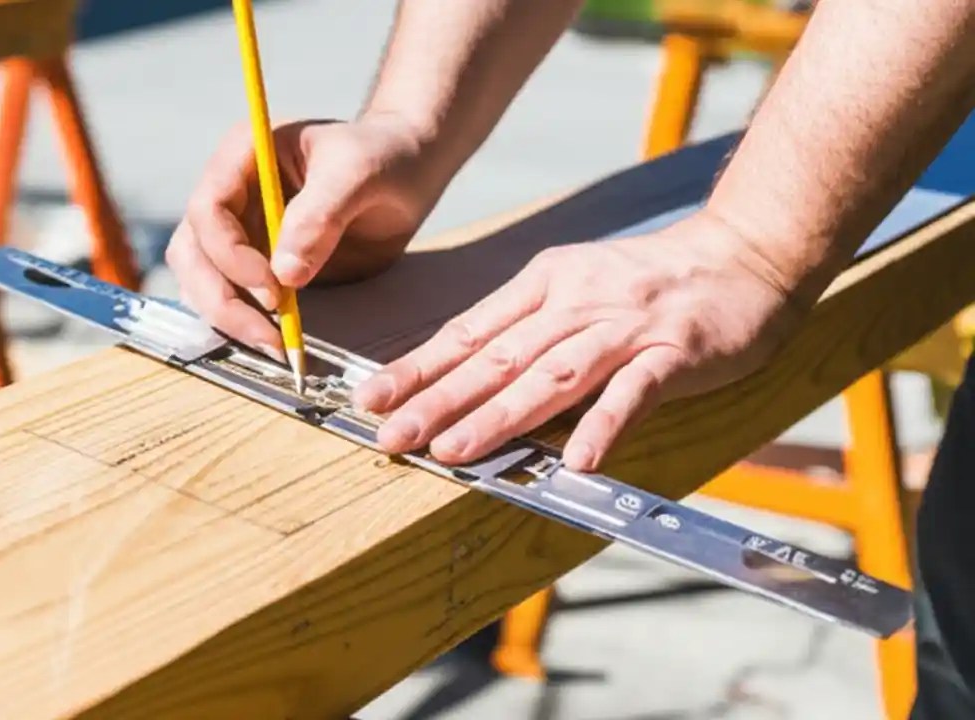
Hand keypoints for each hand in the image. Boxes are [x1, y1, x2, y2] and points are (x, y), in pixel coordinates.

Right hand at [166, 114, 445, 358]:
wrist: (405, 175)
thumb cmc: (382, 156)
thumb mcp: (359, 172)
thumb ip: (321, 214)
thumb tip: (286, 273)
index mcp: (243, 155)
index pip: (208, 209)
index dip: (230, 254)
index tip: (272, 287)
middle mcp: (230, 194)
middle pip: (192, 252)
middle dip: (220, 297)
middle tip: (266, 333)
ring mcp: (238, 232)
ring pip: (200, 280)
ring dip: (226, 316)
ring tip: (274, 343)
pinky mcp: (255, 266)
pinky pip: (230, 298)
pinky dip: (242, 323)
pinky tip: (276, 340)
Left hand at [351, 211, 814, 470]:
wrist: (743, 253)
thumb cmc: (649, 282)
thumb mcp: (573, 287)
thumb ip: (527, 329)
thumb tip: (464, 377)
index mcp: (542, 285)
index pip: (468, 333)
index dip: (418, 368)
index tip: (371, 400)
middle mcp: (574, 303)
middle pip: (496, 358)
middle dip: (438, 400)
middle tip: (390, 435)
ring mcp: (624, 327)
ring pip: (551, 374)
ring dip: (499, 415)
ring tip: (454, 451)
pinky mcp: (675, 352)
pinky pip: (635, 391)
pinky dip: (605, 424)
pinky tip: (576, 460)